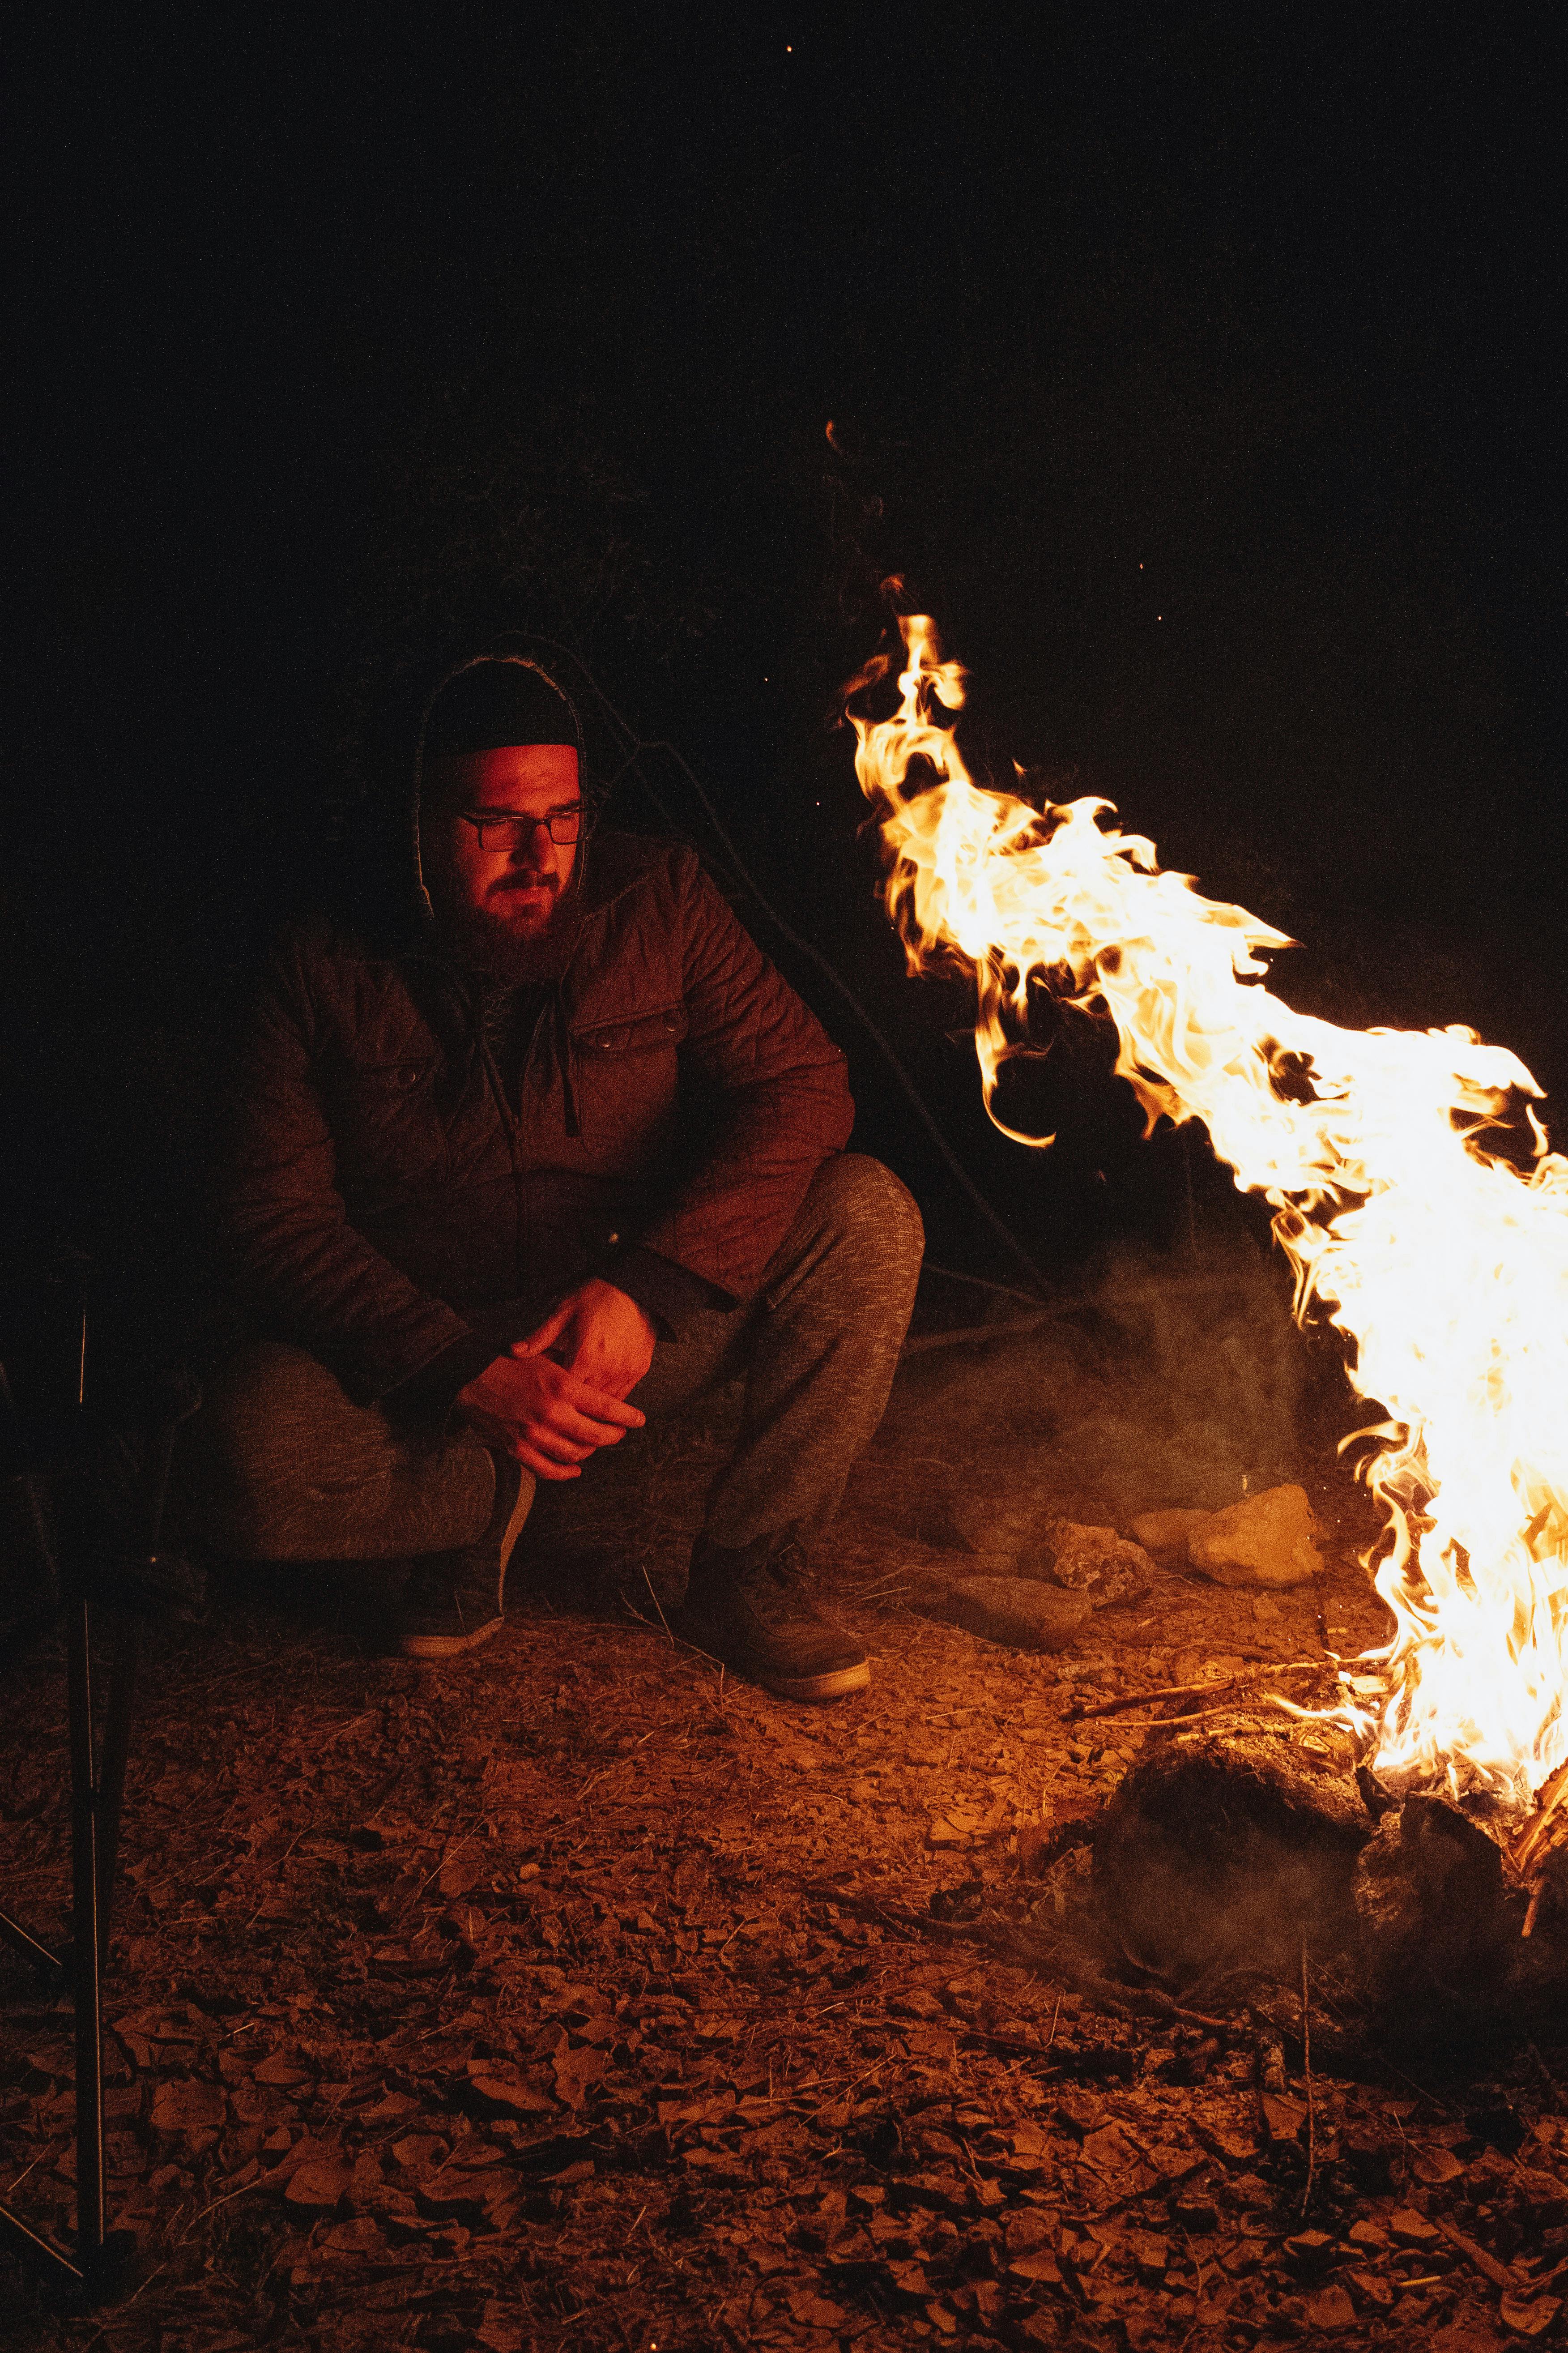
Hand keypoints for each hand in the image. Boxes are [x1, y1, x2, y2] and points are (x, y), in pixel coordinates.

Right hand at [456, 1348, 644, 1481]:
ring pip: (575, 1455)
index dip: (628, 1417)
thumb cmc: (513, 1364)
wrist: (472, 1377)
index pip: (607, 1408)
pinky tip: (574, 1469)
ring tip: (594, 1444)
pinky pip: (548, 1470)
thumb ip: (575, 1372)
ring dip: (590, 1452)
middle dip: (613, 1436)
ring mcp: (534, 1434)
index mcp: (563, 1387)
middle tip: (618, 1433)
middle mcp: (551, 1413)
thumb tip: (603, 1383)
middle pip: (596, 1436)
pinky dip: (565, 1473)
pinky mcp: (518, 1449)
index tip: (639, 1420)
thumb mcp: (547, 1357)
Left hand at [516, 1278, 656, 1401]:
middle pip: (584, 1401)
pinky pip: (622, 1395)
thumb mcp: (566, 1311)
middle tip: (560, 1394)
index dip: (553, 1392)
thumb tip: (514, 1351)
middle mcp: (606, 1367)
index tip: (546, 1389)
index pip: (564, 1390)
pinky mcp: (639, 1370)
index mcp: (585, 1354)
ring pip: (604, 1402)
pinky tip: (598, 1387)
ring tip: (580, 1393)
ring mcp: (625, 1371)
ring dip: (591, 1401)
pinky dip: (609, 1396)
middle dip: (571, 1400)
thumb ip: (541, 1336)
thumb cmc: (600, 1296)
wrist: (638, 1289)